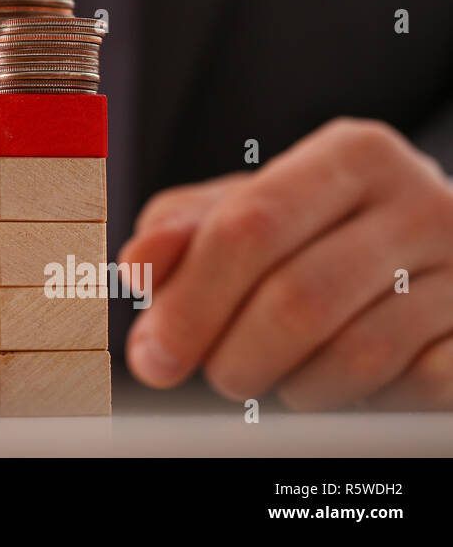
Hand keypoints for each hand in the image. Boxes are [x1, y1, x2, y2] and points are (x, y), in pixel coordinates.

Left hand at [119, 118, 452, 410]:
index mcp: (350, 155)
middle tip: (217, 375)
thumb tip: (134, 267)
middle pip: (298, 298)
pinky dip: (363, 401)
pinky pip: (414, 387)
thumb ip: (178, 233)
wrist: (432, 257)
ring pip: (356, 355)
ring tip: (280, 373)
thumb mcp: (240, 212)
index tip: (152, 357)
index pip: (251, 227)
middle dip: (235, 355)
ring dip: (294, 385)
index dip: (191, 300)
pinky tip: (348, 381)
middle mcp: (420, 199)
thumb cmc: (315, 234)